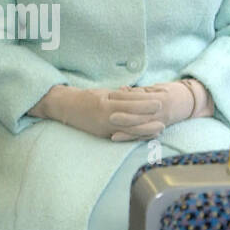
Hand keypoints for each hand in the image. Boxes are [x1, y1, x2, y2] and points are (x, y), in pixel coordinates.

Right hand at [35, 85, 164, 140]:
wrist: (66, 108)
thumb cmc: (86, 98)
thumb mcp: (103, 92)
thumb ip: (120, 95)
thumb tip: (139, 94)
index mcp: (106, 101)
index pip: (129, 101)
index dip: (145, 102)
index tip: (159, 100)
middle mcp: (106, 114)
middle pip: (131, 115)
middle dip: (149, 115)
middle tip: (164, 114)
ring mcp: (105, 126)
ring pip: (129, 128)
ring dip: (146, 129)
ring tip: (160, 127)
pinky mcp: (104, 134)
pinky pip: (123, 136)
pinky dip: (136, 136)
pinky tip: (146, 136)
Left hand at [113, 80, 213, 137]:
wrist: (187, 102)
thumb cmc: (167, 92)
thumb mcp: (154, 88)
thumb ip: (138, 91)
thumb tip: (121, 90)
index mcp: (160, 98)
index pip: (141, 99)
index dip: (127, 99)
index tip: (113, 98)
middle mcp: (161, 112)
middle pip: (142, 116)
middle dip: (126, 118)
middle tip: (110, 117)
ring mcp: (160, 122)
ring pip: (143, 129)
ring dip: (128, 133)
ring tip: (113, 135)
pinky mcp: (158, 129)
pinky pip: (145, 136)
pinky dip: (133, 139)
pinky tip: (121, 140)